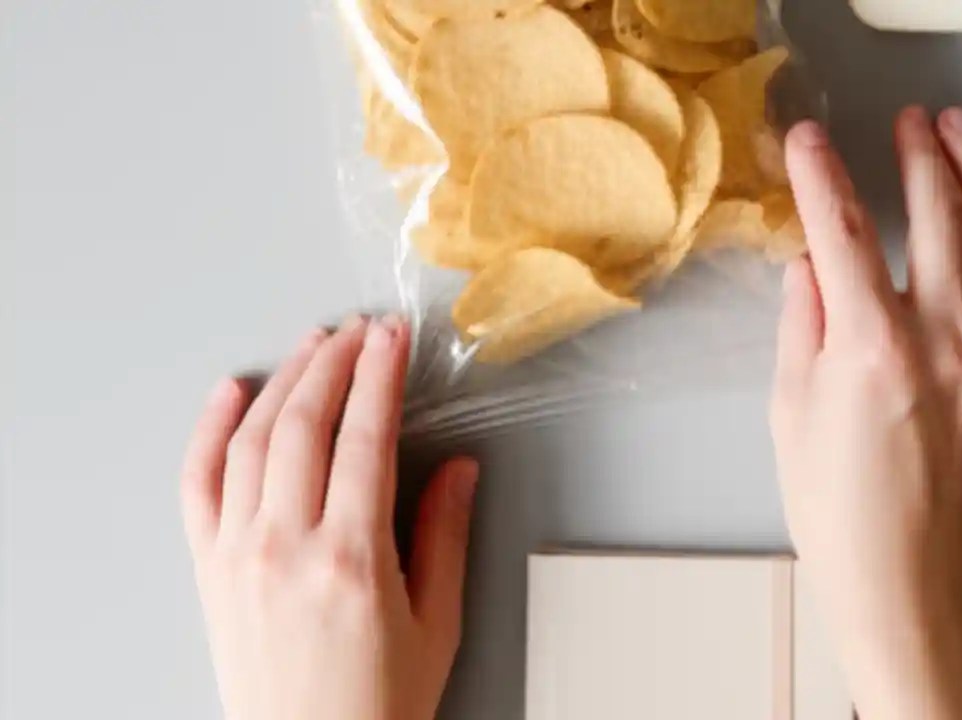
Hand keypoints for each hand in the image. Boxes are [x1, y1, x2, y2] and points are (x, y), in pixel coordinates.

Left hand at [180, 316, 478, 719]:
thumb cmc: (376, 705)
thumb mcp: (437, 623)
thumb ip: (445, 536)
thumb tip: (459, 469)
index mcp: (351, 560)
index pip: (365, 438)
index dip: (381, 377)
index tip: (393, 339)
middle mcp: (285, 548)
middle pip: (305, 424)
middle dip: (335, 363)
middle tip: (360, 330)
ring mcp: (238, 554)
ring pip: (253, 440)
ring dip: (286, 381)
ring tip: (314, 346)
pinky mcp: (209, 568)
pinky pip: (198, 482)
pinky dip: (210, 429)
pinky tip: (232, 393)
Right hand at [771, 107, 961, 718]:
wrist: (910, 579)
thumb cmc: (844, 513)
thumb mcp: (792, 413)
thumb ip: (802, 325)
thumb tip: (810, 267)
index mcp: (872, 348)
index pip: (844, 232)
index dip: (822, 176)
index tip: (809, 142)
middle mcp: (942, 338)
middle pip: (937, 213)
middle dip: (916, 153)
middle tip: (900, 124)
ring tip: (959, 130)